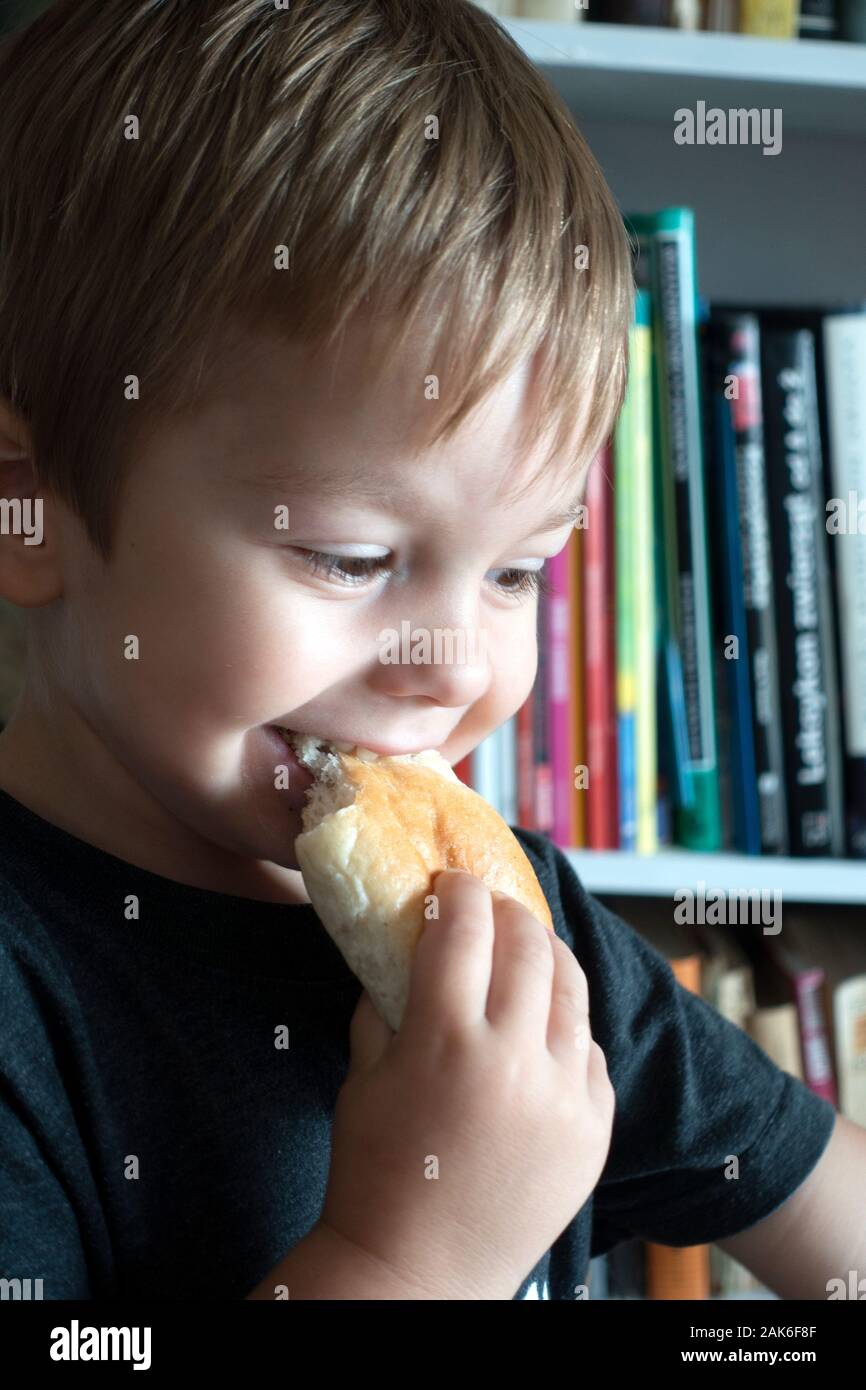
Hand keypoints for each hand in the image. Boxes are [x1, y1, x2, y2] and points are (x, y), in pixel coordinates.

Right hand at [318, 868, 614, 1298]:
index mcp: (447, 1040)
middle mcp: (515, 1059)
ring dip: (547, 957)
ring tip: (528, 950)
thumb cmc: (374, 1169)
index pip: (465, 928)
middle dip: (508, 912)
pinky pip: (591, 1052)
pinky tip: (544, 1027)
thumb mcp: (364, 1072)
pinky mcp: (594, 1128)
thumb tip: (405, 943)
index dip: (459, 892)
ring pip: (572, 991)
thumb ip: (385, 1000)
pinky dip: (566, 1028)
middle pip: (529, 945)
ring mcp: (564, 1096)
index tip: (452, 882)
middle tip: (491, 908)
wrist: (418, 1270)